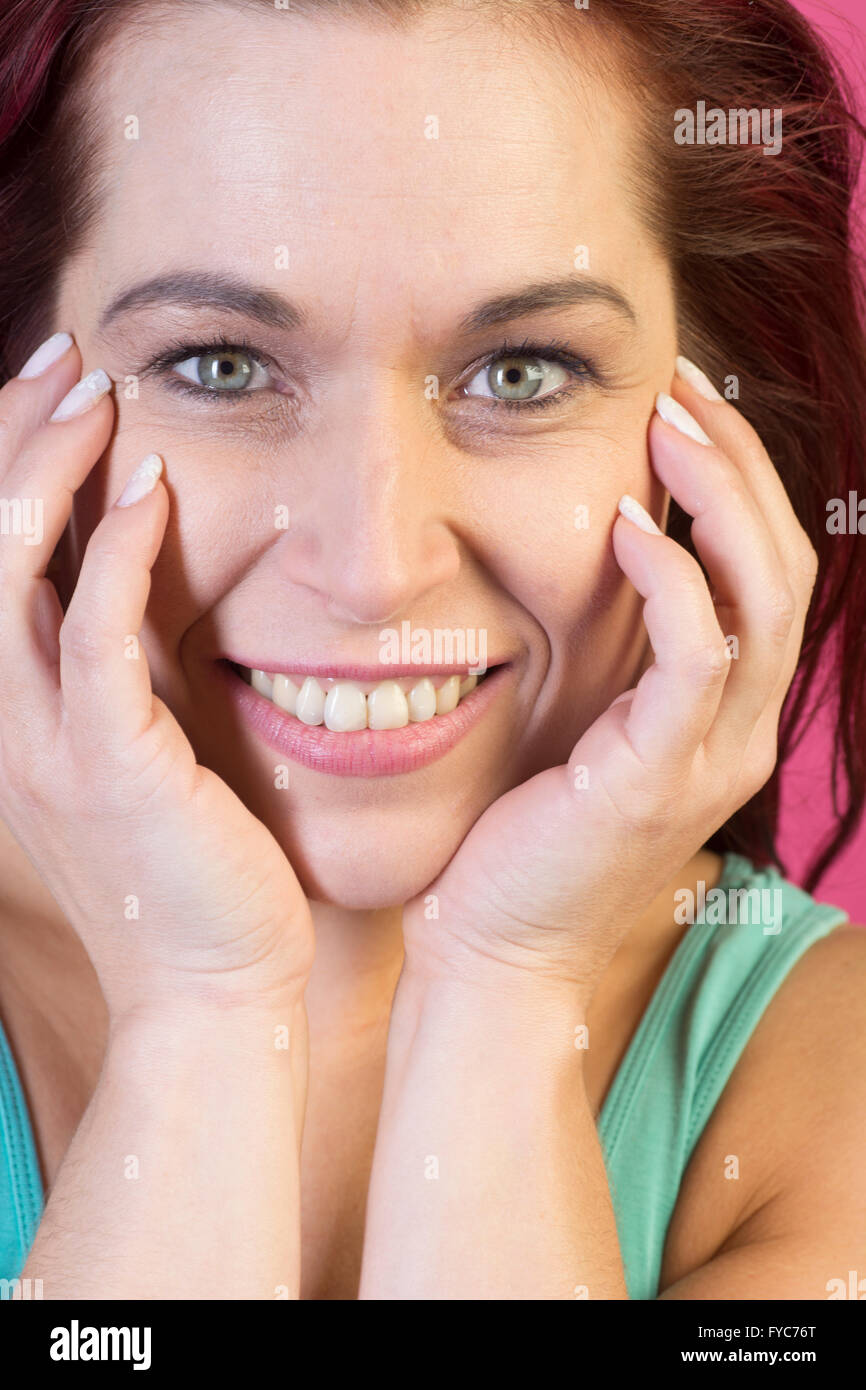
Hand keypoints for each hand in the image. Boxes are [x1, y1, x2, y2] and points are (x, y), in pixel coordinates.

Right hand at [0, 335, 313, 1017]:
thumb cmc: (196, 868)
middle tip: (63, 358)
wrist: (212, 983)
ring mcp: (49, 743)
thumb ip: (127, 671)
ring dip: (46, 472)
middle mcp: (11, 718)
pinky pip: (96, 636)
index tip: (51, 390)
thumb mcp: (146, 752)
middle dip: (12, 442)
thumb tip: (141, 582)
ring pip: (11, 575)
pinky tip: (149, 488)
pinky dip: (115, 553)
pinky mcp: (110, 765)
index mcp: (19, 710)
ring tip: (92, 391)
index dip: (7, 467)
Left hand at [402, 363, 817, 1001]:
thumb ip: (613, 652)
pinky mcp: (657, 778)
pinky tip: (622, 524)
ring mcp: (710, 759)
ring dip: (720, 498)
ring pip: (762, 598)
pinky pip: (696, 656)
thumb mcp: (584, 723)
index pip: (766, 573)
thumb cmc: (522, 833)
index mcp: (725, 716)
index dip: (740, 483)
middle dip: (740, 466)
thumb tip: (601, 550)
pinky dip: (670, 579)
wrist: (495, 946)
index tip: (686, 409)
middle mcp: (739, 733)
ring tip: (668, 422)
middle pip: (784, 567)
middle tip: (685, 387)